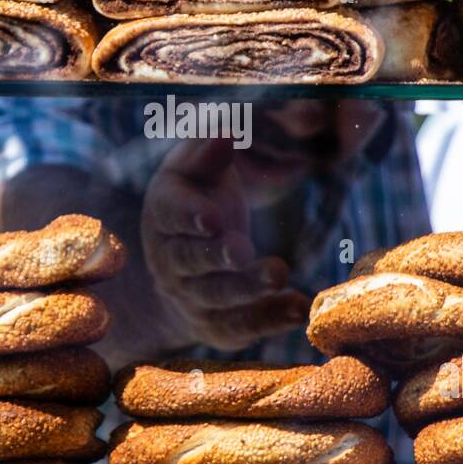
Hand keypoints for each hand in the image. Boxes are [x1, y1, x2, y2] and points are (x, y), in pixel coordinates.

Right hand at [141, 137, 309, 350]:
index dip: (190, 217)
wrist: (183, 263)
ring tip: (280, 273)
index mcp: (164, 212)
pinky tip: (299, 307)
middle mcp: (170, 260)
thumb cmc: (199, 198)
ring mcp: (190, 297)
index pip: (171, 213)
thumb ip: (209, 153)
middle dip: (216, 256)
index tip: (213, 219)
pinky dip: (269, 319)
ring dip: (248, 289)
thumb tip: (224, 136)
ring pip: (216, 297)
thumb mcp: (198, 168)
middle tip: (242, 249)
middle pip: (190, 260)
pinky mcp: (216, 325)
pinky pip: (240, 327)